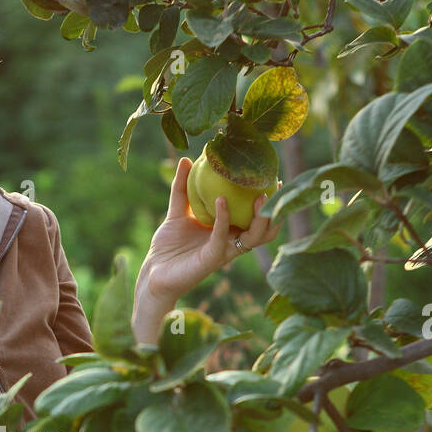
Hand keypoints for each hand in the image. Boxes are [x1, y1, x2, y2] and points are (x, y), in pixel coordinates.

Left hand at [139, 155, 281, 309]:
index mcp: (229, 230)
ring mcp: (224, 251)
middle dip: (275, 210)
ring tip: (259, 195)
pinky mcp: (212, 259)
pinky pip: (222, 236)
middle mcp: (232, 241)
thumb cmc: (168, 246)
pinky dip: (224, 218)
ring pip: (255, 237)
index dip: (270, 200)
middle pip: (266, 228)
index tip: (274, 178)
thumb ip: (182, 188)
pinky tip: (222, 200)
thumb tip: (186, 159)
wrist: (154, 272)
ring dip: (261, 218)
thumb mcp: (177, 212)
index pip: (257, 216)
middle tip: (276, 186)